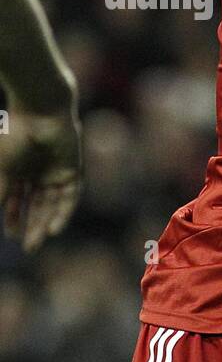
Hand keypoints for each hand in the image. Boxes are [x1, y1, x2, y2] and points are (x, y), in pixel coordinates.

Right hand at [0, 104, 82, 250]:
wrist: (39, 113)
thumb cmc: (15, 137)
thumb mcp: (3, 170)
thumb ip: (1, 193)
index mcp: (18, 168)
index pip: (17, 199)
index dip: (14, 217)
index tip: (10, 235)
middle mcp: (38, 171)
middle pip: (37, 204)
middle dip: (32, 225)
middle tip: (28, 248)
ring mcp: (56, 171)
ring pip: (53, 203)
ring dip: (46, 223)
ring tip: (38, 242)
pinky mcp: (73, 170)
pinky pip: (70, 196)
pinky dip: (63, 212)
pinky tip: (55, 229)